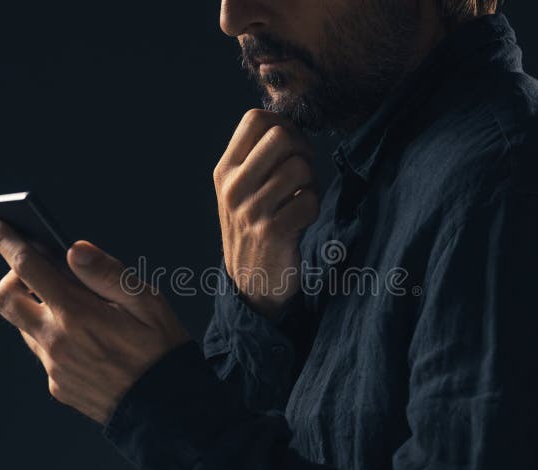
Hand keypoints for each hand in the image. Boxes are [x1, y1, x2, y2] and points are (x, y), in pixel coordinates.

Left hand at [0, 214, 190, 424]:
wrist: (168, 412)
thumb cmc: (162, 352)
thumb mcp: (148, 303)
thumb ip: (107, 273)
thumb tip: (74, 249)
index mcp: (77, 314)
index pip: (27, 267)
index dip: (4, 240)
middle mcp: (56, 341)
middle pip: (5, 298)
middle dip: (13, 278)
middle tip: (44, 272)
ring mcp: (54, 367)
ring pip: (24, 325)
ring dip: (38, 307)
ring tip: (78, 307)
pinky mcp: (57, 386)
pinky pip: (43, 352)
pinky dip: (54, 335)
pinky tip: (88, 339)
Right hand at [214, 109, 318, 318]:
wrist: (249, 282)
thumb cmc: (254, 226)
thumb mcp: (240, 190)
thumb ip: (257, 157)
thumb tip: (292, 124)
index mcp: (224, 170)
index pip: (255, 118)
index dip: (283, 125)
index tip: (290, 148)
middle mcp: (233, 187)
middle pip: (281, 135)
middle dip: (302, 150)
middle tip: (301, 173)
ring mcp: (251, 210)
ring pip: (299, 167)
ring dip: (311, 182)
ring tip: (300, 198)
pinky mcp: (272, 232)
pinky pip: (308, 201)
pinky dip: (312, 209)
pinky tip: (300, 220)